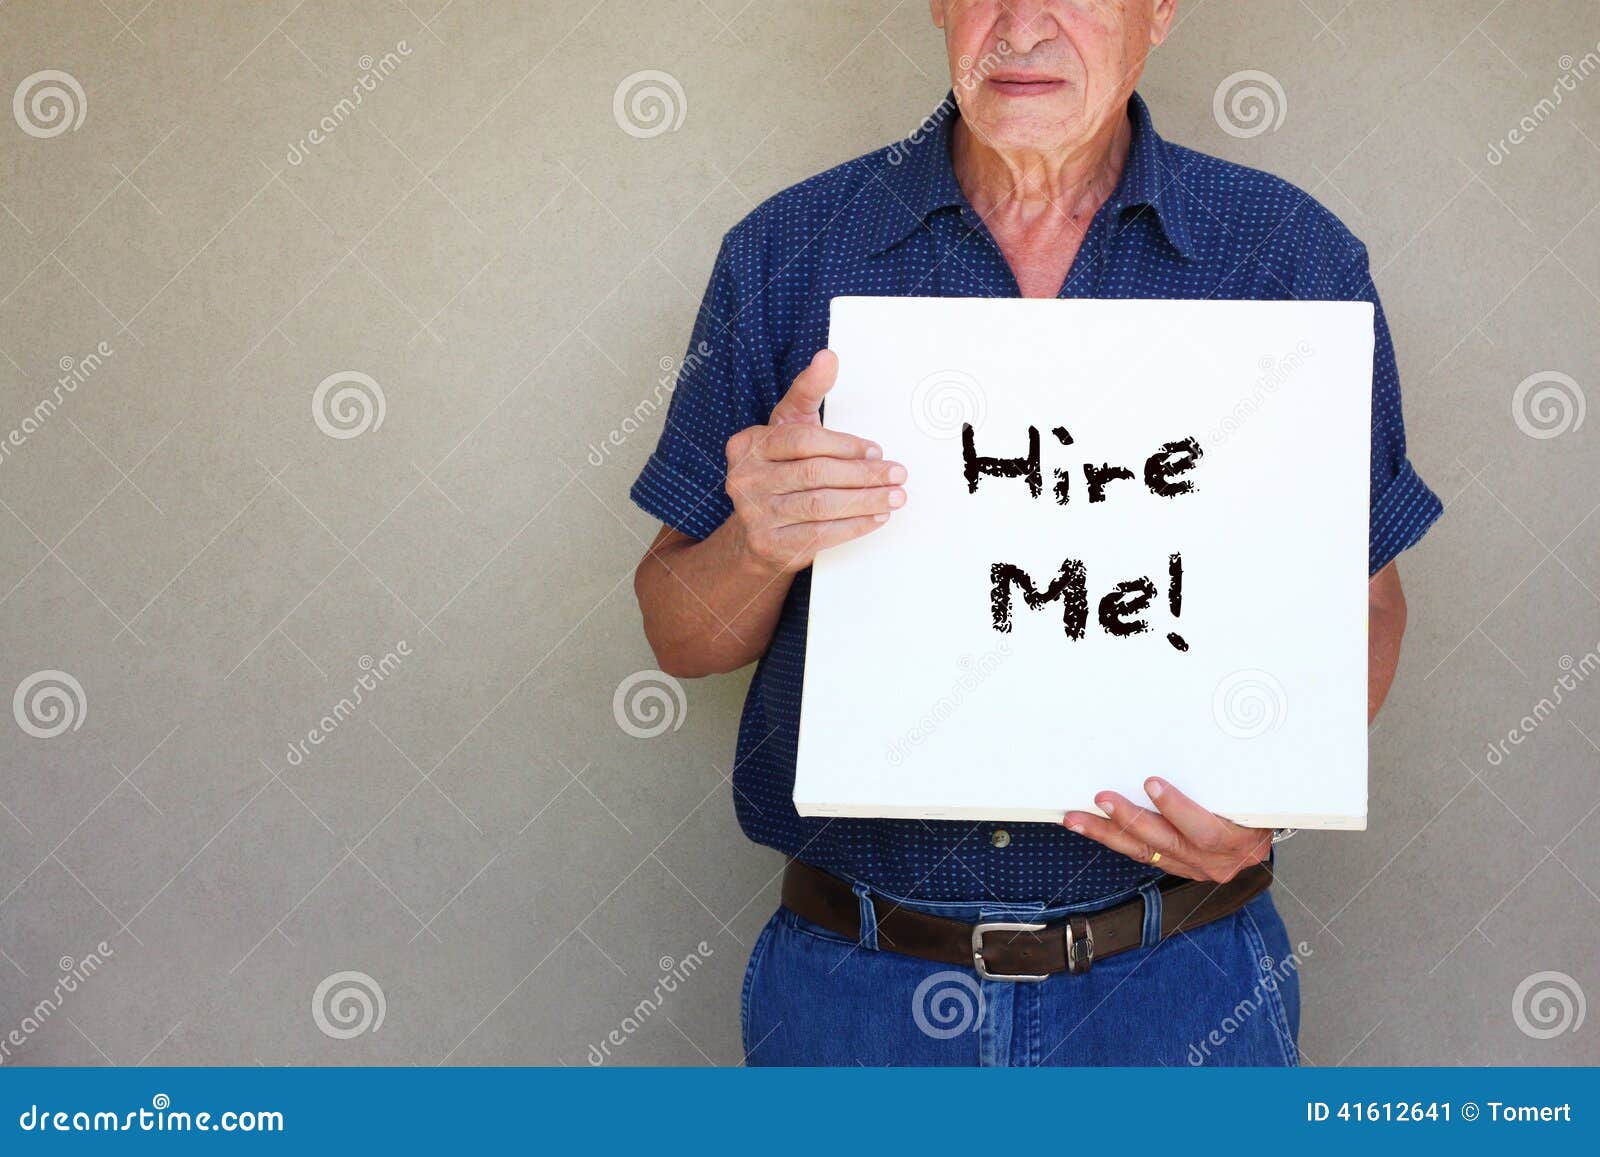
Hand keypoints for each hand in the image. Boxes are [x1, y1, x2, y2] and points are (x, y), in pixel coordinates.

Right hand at [724, 349, 905, 574]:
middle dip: (862, 475)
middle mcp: (745, 478)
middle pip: (814, 474)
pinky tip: (877, 517)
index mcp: (748, 444)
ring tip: (895, 495)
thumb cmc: (781, 468)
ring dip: (865, 501)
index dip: (844, 445)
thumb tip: (828, 356)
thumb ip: (808, 390)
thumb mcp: (789, 426)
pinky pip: (820, 534)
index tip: (875, 450)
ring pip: (820, 505)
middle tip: (896, 473)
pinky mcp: (770, 544)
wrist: (757, 530)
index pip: (801, 441)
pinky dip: (854, 525)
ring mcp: (754, 514)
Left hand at [1063, 778, 1271, 882]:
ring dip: (1108, 834)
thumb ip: (1229, 777)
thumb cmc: (1258, 806)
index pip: (1205, 830)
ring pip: (1145, 853)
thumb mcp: (1255, 792)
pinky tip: (1089, 827)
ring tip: (1077, 819)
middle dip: (1130, 820)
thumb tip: (1207, 735)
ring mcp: (1194, 868)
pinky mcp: (1177, 868)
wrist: (1263, 839)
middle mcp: (1216, 861)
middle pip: (1167, 843)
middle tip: (1102, 798)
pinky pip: (1141, 855)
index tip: (1152, 783)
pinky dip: (1114, 839)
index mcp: (1239, 840)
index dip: (1177, 809)